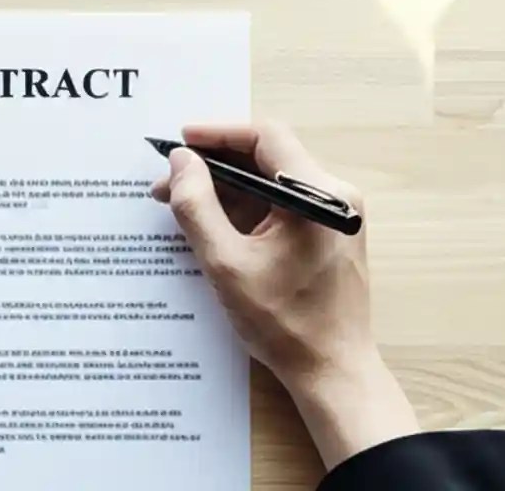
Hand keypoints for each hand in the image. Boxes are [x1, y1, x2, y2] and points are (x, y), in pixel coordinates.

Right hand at [151, 122, 418, 469]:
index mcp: (316, 194)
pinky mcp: (327, 232)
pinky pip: (280, 202)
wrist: (333, 370)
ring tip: (181, 200)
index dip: (217, 133)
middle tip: (170, 178)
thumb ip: (198, 207)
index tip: (179, 142)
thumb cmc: (284, 324)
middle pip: (267, 155)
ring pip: (271, 179)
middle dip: (214, 162)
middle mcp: (333, 195)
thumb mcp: (226, 263)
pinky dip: (245, 205)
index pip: (265, 136)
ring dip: (226, 185)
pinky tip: (211, 219)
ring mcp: (334, 214)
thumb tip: (180, 162)